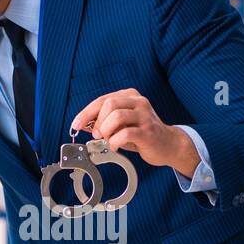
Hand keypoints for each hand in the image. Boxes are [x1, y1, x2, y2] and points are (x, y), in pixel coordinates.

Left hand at [70, 88, 199, 177]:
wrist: (168, 145)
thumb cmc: (143, 134)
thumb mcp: (122, 124)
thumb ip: (106, 121)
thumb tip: (83, 125)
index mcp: (130, 96)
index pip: (102, 100)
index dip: (86, 113)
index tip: (75, 125)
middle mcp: (138, 102)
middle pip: (109, 104)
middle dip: (98, 122)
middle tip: (97, 135)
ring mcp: (145, 115)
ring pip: (116, 116)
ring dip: (107, 132)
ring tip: (109, 140)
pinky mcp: (148, 131)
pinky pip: (125, 134)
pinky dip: (115, 142)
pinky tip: (117, 146)